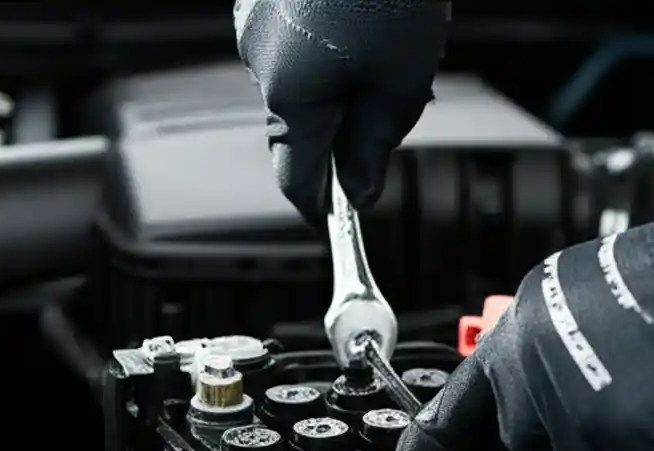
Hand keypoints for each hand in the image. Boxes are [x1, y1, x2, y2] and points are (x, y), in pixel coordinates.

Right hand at [235, 0, 448, 223]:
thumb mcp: (400, 81)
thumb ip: (373, 144)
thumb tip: (359, 191)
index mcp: (289, 96)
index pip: (296, 181)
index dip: (322, 210)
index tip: (338, 225)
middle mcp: (258, 64)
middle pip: (297, 129)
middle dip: (340, 135)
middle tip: (389, 113)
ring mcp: (254, 28)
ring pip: (296, 85)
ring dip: (334, 89)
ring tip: (382, 54)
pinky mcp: (261, 3)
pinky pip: (290, 48)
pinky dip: (322, 54)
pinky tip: (359, 29)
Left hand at [396, 176, 653, 450]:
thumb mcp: (587, 291)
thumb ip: (554, 341)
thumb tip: (548, 385)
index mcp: (525, 323)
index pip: (464, 394)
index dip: (436, 436)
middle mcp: (536, 361)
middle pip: (528, 439)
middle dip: (572, 438)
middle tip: (621, 415)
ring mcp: (575, 401)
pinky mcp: (623, 433)